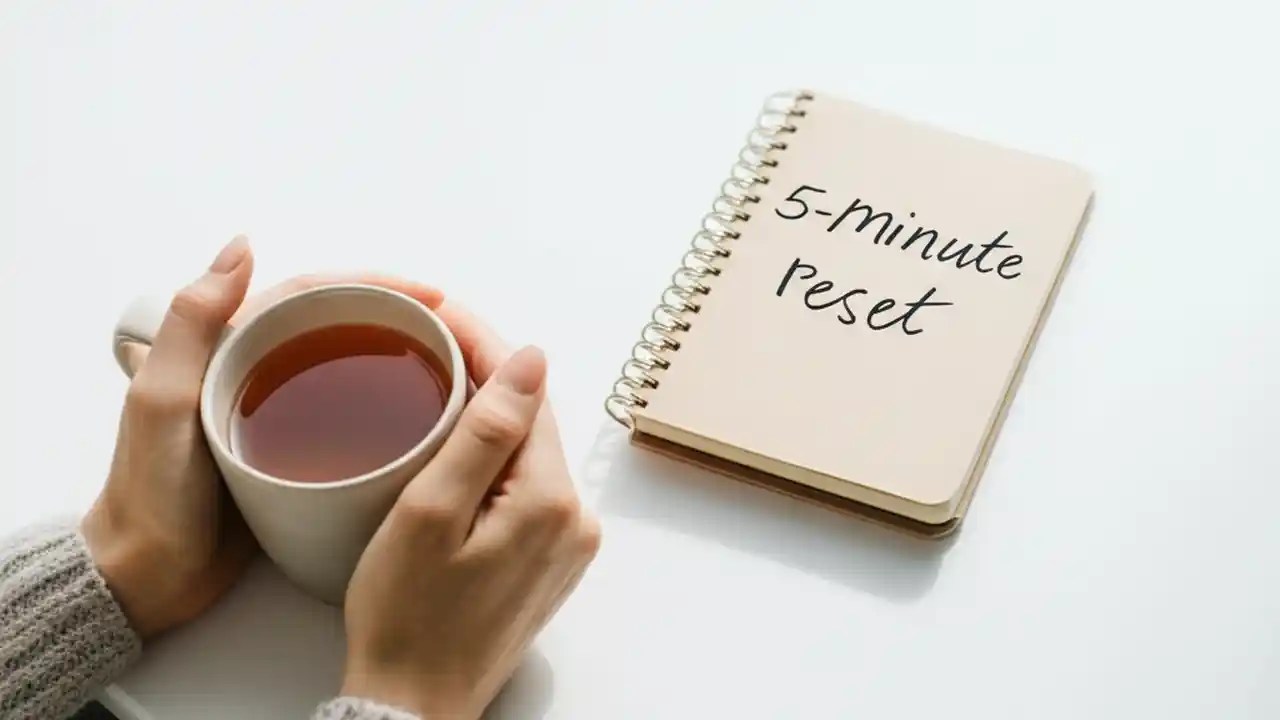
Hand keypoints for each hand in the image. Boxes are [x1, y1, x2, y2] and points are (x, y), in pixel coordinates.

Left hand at [82, 236, 445, 638]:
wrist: (146, 578)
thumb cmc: (149, 493)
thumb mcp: (165, 400)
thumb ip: (193, 323)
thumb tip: (242, 245)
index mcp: (225, 345)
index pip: (312, 294)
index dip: (375, 285)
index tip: (431, 296)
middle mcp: (253, 368)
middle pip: (336, 323)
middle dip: (396, 315)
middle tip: (454, 329)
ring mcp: (277, 411)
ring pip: (346, 368)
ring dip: (395, 358)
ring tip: (448, 366)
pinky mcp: (294, 455)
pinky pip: (347, 418)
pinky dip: (384, 410)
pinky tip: (420, 420)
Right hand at [341, 303, 600, 718]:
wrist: (415, 703)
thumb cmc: (406, 618)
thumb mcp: (430, 513)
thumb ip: (484, 433)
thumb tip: (529, 360)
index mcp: (548, 502)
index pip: (525, 394)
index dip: (484, 343)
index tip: (440, 309)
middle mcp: (574, 519)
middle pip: (533, 420)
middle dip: (486, 372)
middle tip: (431, 334)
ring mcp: (568, 544)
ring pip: (530, 452)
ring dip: (491, 414)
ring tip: (438, 376)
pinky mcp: (551, 561)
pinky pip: (528, 487)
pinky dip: (497, 458)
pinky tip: (461, 444)